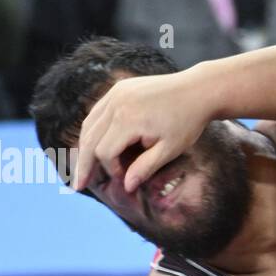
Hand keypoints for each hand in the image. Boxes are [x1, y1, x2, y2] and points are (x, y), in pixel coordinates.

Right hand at [72, 66, 216, 193]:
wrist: (198, 90)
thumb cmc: (187, 122)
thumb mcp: (170, 150)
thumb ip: (146, 168)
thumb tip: (125, 187)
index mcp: (129, 119)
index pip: (105, 152)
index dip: (112, 170)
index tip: (125, 179)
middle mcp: (117, 103)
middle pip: (89, 139)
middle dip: (84, 164)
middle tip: (78, 186)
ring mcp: (116, 93)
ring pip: (89, 124)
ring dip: (84, 147)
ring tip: (82, 169)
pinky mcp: (119, 88)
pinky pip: (98, 112)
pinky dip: (93, 130)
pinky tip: (93, 145)